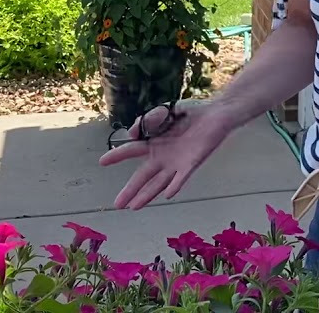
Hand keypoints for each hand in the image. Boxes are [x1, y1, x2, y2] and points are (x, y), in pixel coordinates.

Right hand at [98, 102, 237, 209]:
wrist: (216, 114)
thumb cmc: (190, 113)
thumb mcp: (165, 111)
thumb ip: (148, 120)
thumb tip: (132, 134)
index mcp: (154, 143)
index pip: (131, 150)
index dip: (117, 155)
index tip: (102, 162)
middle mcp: (162, 157)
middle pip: (143, 176)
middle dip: (130, 190)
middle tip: (117, 205)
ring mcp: (176, 163)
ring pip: (158, 183)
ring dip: (147, 195)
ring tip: (134, 207)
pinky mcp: (191, 164)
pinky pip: (181, 178)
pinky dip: (174, 185)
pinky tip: (166, 194)